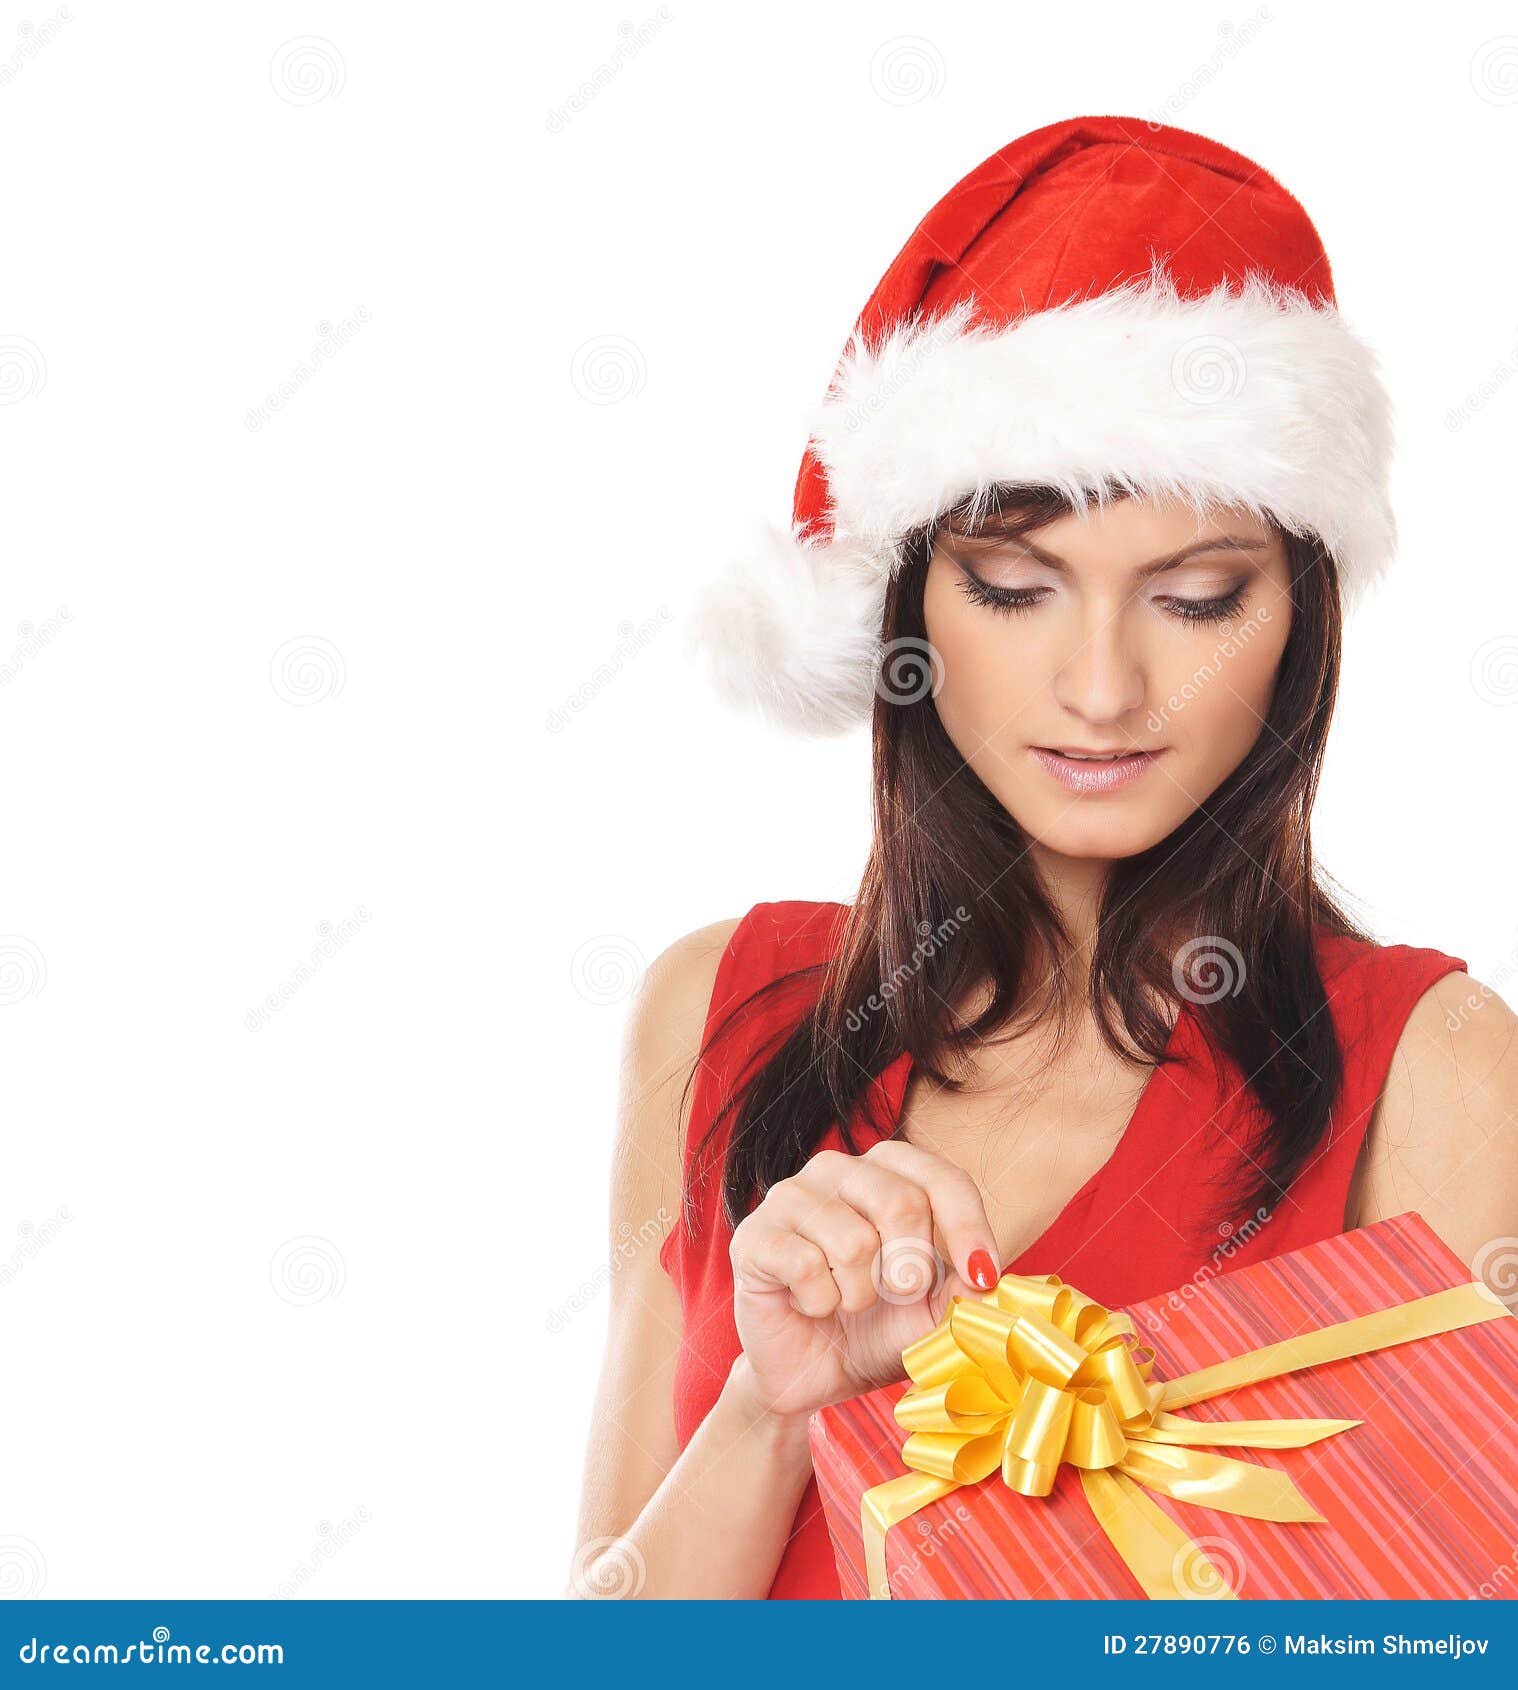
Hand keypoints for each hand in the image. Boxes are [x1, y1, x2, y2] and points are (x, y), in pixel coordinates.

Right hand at [727, 1140, 1001, 1420]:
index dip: (969, 1229)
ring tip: (849, 1302)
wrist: (814, 1373)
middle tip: (897, 1296)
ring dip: (862, 1294)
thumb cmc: (877, 1328)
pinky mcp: (754, 1236)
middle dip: (912, 1270)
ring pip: (854, 1241)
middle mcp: (837, 1169)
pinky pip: (806, 1266)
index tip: (982, 1278)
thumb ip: (964, 1283)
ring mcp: (790, 1196)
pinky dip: (821, 1303)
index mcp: (887, 1171)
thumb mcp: (936, 1308)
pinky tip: (812, 1305)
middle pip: (901, 1203)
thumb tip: (987, 1275)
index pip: (942, 1178)